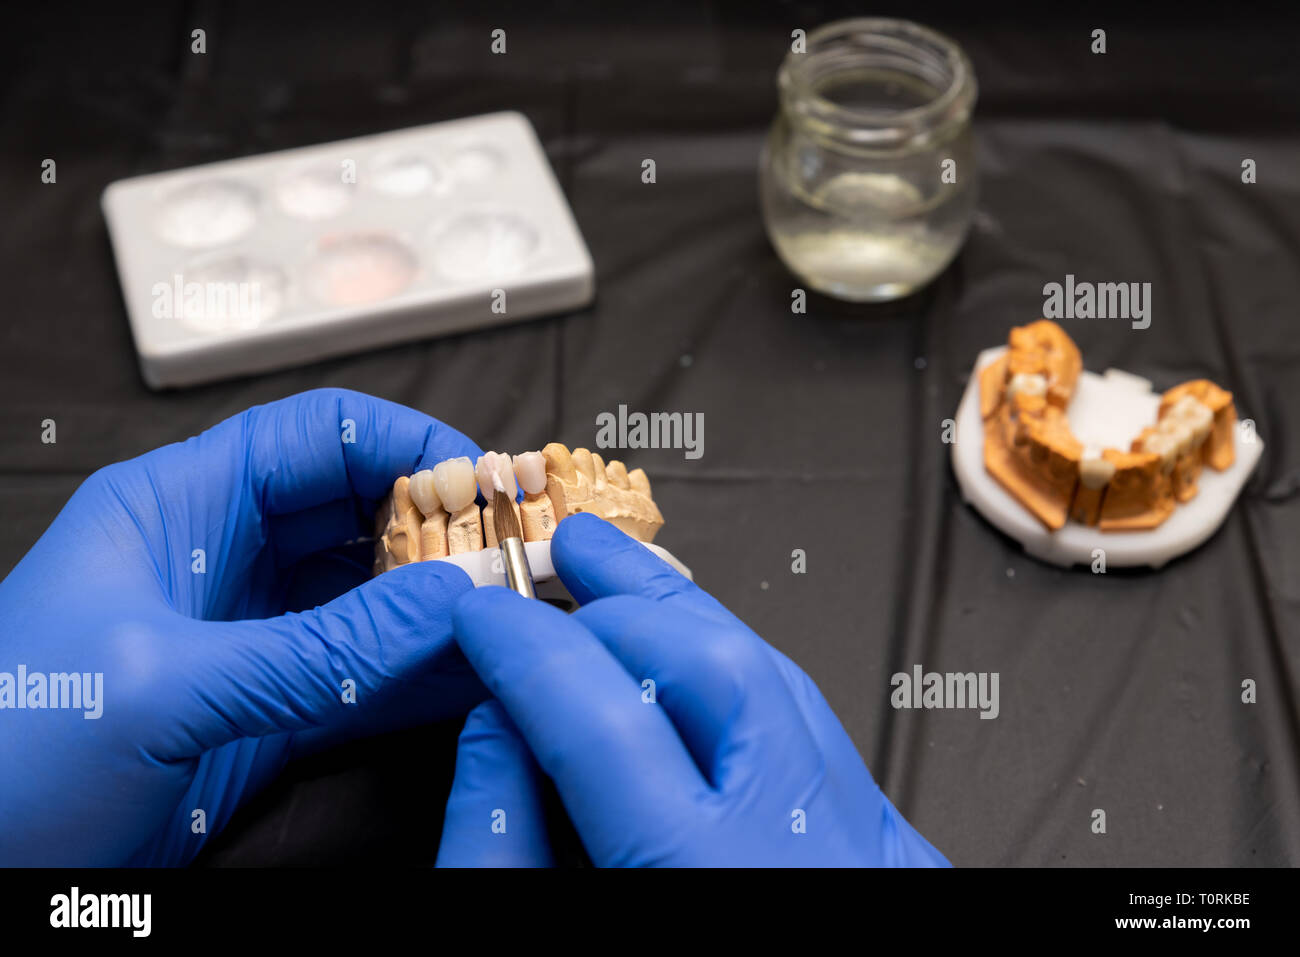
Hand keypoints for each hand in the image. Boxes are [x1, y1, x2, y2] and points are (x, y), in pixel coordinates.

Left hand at [0, 388, 486, 864]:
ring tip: (517, 618)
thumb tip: (448, 601)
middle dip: (444, 529)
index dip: (408, 446)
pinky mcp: (268, 710)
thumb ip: (320, 649)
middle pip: (359, 512)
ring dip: (443, 605)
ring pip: (372, 596)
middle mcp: (224, 558)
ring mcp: (252, 636)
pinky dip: (422, 677)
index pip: (318, 436)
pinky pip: (365, 677)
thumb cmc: (7, 752)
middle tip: (520, 557)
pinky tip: (476, 681)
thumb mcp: (165, 686)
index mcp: (180, 507)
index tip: (488, 482)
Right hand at [438, 512, 948, 866]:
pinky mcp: (887, 853)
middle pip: (707, 666)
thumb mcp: (536, 943)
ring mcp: (862, 845)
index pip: (598, 708)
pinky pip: (811, 723)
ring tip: (625, 571)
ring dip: (688, 612)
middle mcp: (797, 846)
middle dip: (619, 597)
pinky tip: (701, 653)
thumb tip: (492, 730)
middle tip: (557, 560)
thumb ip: (500, 843)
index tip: (481, 612)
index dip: (525, 643)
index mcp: (705, 879)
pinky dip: (744, 670)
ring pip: (775, 675)